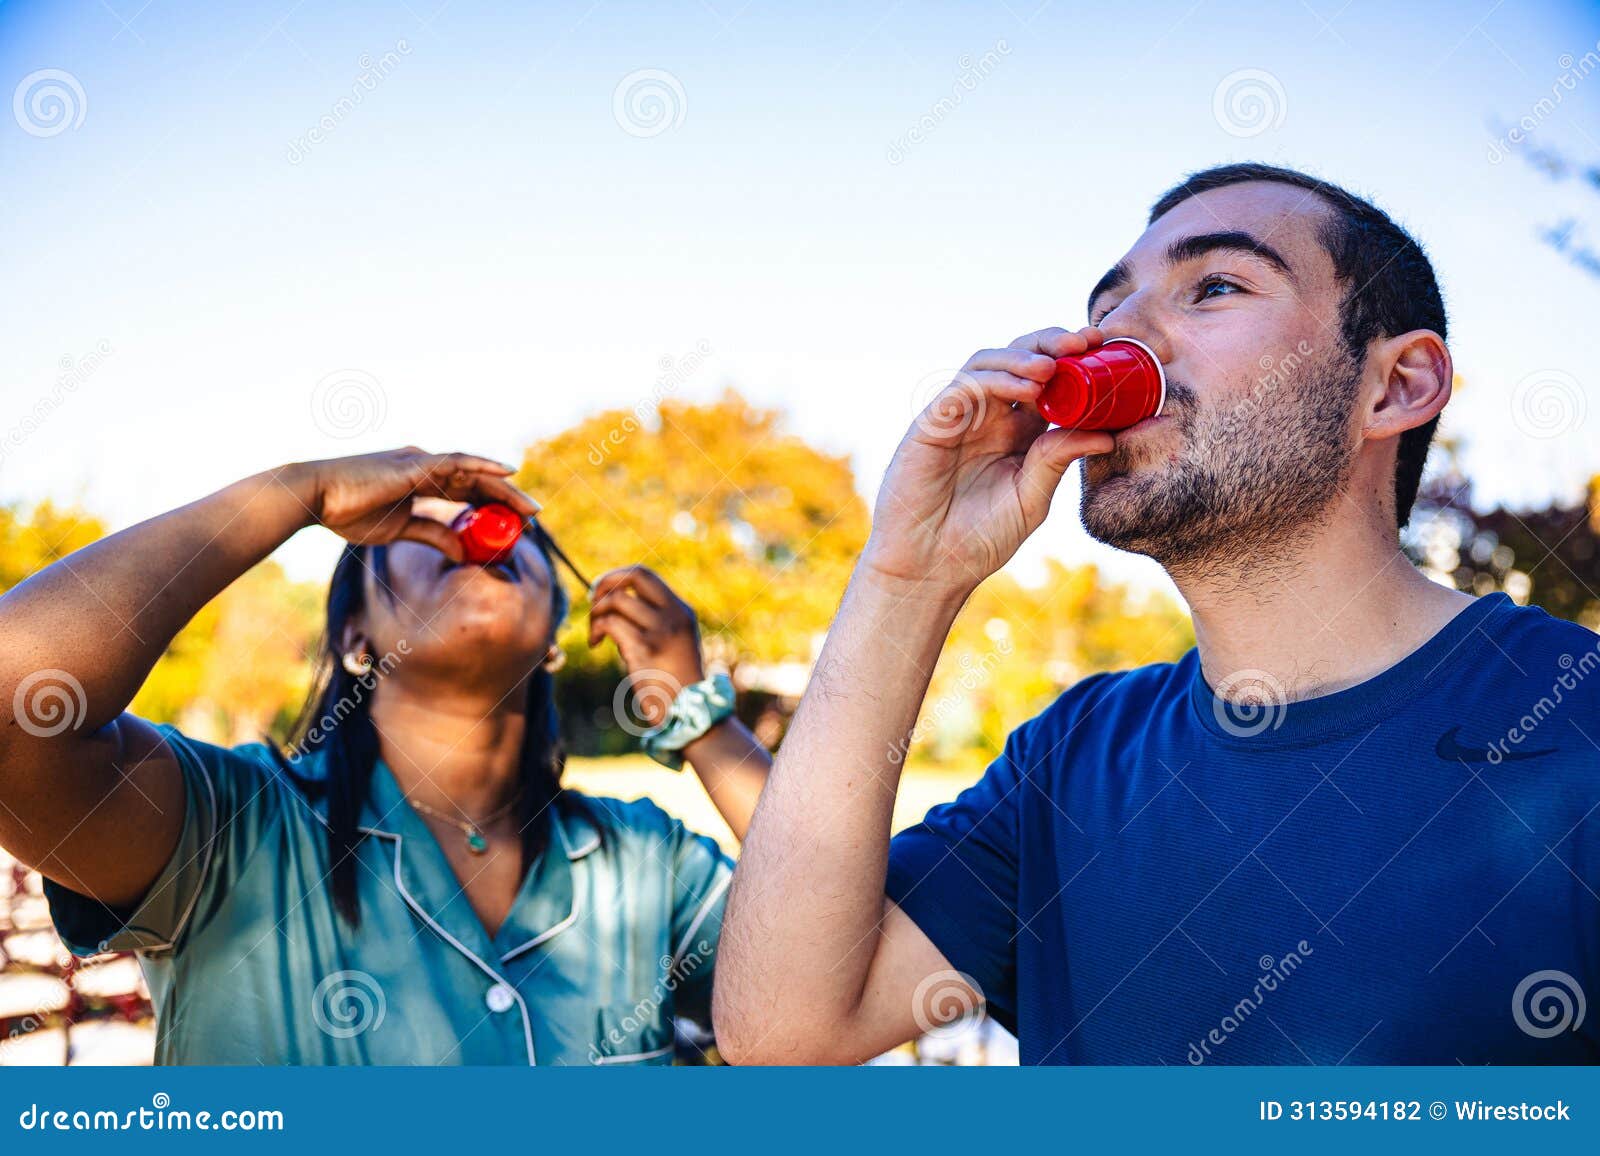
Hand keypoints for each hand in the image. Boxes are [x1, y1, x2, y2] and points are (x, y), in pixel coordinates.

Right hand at [291, 447, 540, 561]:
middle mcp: (426, 466)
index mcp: (421, 481)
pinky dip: (484, 465)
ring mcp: (422, 462)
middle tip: (536, 516)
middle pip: (478, 481)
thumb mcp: (400, 530)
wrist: (317, 498)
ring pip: (474, 472)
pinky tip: (507, 473)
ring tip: (531, 505)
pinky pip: (458, 462)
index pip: (467, 492)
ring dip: (505, 488)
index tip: (517, 524)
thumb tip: (463, 551)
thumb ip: (433, 534)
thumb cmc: (349, 512)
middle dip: (508, 499)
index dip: (493, 506)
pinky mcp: (416, 464)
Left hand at [588, 565, 704, 726]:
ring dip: (596, 613)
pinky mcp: (645, 649)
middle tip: (593, 603)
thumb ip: (651, 623)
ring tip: (595, 634)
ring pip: (616, 600)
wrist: (690, 713)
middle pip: (633, 575)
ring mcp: (661, 631)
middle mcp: (673, 615)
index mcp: (681, 611)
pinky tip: (595, 644)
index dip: (617, 577)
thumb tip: (613, 606)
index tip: (603, 595)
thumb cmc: (675, 683)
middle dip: (605, 584)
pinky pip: (610, 623)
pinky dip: (596, 630)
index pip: (645, 574)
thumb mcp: (672, 644)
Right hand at [862, 327, 1115, 596]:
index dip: (1073, 359)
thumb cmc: (979, 539)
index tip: (1105, 348)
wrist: (931, 567)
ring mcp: (959, 417)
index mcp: (1017, 432)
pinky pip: (963, 387)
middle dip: (1051, 342)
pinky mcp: (932, 424)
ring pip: (988, 362)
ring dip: (1022, 357)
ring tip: (1052, 366)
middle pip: (1019, 359)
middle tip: (1084, 342)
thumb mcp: (1032, 498)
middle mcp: (989, 417)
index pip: (1047, 380)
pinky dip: (995, 379)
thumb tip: (1109, 434)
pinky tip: (1023, 387)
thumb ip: (1059, 460)